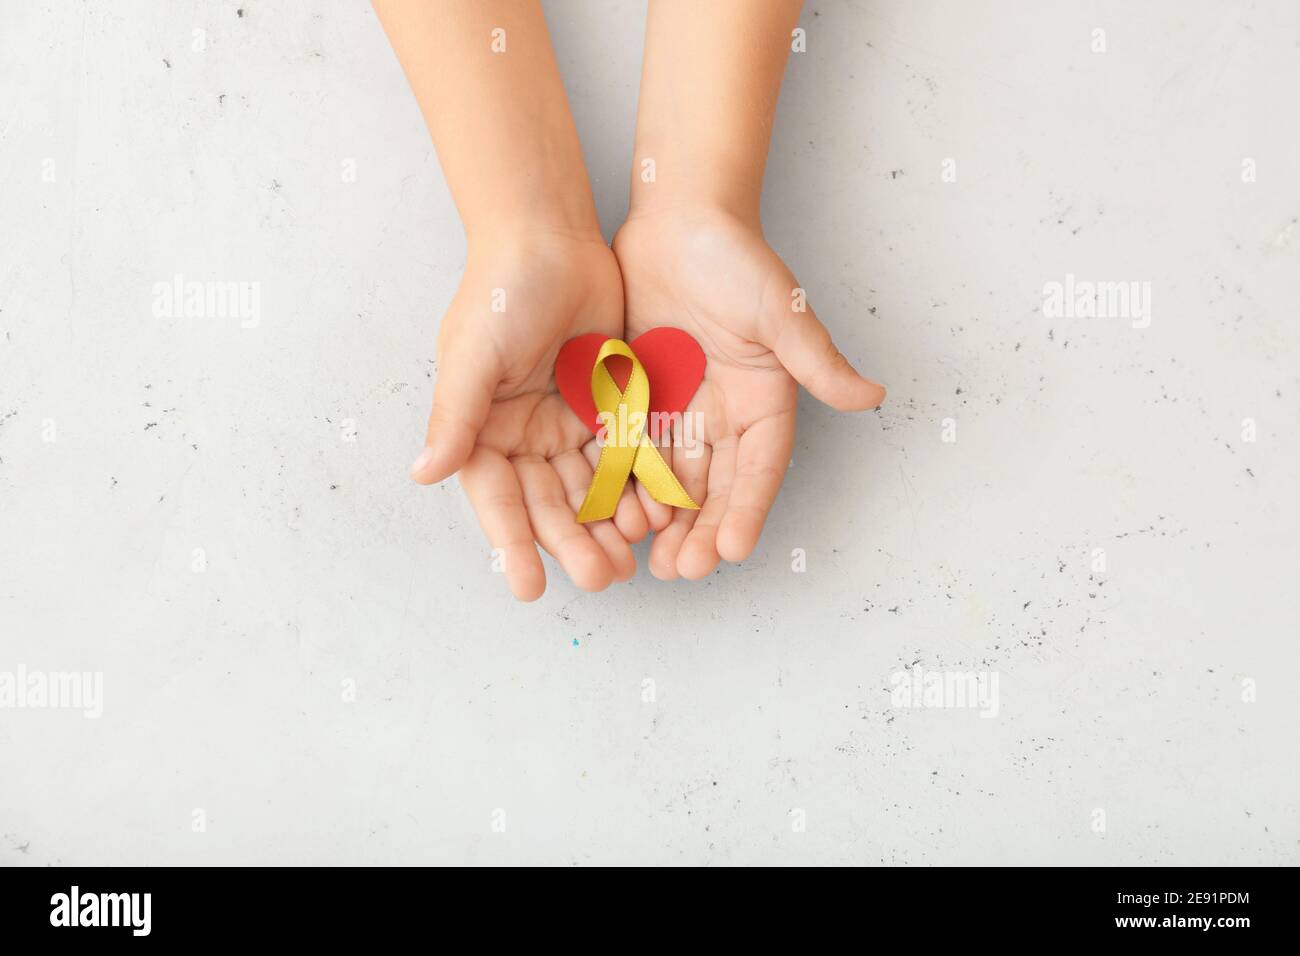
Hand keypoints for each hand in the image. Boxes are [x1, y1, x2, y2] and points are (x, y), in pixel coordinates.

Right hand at [410, 232, 648, 599]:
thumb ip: (455, 416)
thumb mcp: (474, 355)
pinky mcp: (607, 408)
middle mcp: (523, 436)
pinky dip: (636, 487)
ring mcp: (567, 425)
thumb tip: (424, 473)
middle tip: (600, 579)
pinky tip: (654, 515)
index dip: (512, 543)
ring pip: (590, 490)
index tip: (527, 586)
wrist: (552, 239)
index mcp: (483, 432)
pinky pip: (624, 457)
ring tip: (629, 561)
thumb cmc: (500, 291)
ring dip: (607, 526)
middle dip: (573, 543)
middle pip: (549, 504)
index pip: (498, 499)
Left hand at [613, 209, 884, 579]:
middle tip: (682, 571)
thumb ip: (816, 360)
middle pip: (713, 485)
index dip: (747, 509)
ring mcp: (679, 407)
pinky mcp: (639, 396)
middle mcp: (723, 413)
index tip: (733, 551)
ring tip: (650, 562)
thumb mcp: (779, 310)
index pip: (757, 468)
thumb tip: (872, 397)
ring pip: (670, 478)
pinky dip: (625, 484)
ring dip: (663, 521)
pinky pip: (630, 448)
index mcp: (762, 401)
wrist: (677, 218)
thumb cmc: (735, 257)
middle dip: (700, 531)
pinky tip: (612, 517)